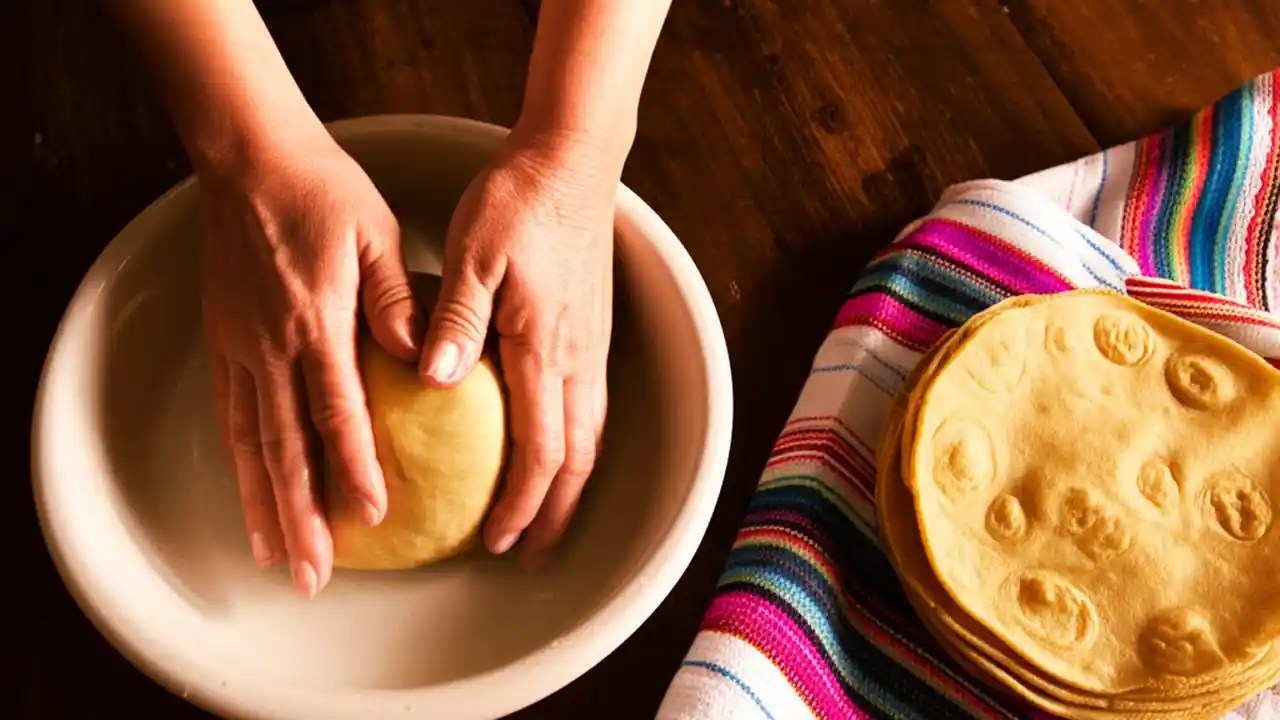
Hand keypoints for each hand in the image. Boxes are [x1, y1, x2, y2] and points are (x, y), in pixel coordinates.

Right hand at [201, 133, 418, 596]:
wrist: (252, 160)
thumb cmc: (324, 193)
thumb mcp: (375, 235)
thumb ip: (397, 299)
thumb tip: (421, 358)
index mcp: (317, 321)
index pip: (337, 411)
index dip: (352, 467)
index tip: (371, 517)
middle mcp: (272, 345)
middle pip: (285, 447)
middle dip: (300, 516)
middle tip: (313, 574)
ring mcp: (242, 347)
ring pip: (251, 443)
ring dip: (263, 505)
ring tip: (277, 558)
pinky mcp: (226, 341)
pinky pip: (232, 416)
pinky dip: (240, 464)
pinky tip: (250, 495)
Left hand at [421, 130, 615, 567]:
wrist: (572, 160)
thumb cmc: (517, 202)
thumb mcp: (472, 253)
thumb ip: (454, 317)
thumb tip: (432, 380)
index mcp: (543, 345)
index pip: (542, 449)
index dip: (523, 503)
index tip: (497, 538)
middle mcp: (577, 357)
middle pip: (577, 458)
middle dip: (556, 514)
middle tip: (530, 553)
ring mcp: (591, 345)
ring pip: (590, 436)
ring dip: (570, 485)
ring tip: (548, 517)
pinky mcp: (593, 330)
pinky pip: (591, 407)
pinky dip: (575, 446)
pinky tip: (555, 448)